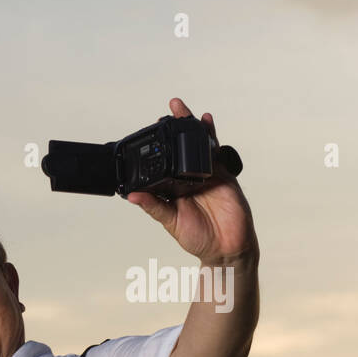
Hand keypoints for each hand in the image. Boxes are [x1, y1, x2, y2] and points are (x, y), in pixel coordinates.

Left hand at [126, 98, 257, 264]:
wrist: (226, 247)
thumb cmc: (197, 237)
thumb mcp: (170, 221)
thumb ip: (154, 206)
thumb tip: (131, 196)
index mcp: (173, 189)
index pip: (165, 164)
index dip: (159, 149)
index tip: (148, 133)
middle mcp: (189, 179)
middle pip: (182, 150)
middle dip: (175, 130)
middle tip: (166, 111)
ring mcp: (207, 174)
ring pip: (199, 146)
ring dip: (192, 127)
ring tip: (182, 109)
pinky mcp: (224, 174)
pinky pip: (217, 152)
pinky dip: (211, 137)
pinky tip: (206, 121)